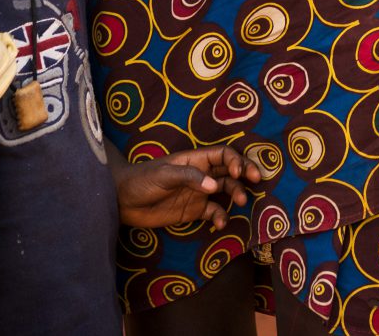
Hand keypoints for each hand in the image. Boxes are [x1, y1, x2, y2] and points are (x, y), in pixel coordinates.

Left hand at [113, 147, 250, 229]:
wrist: (123, 201)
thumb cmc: (141, 180)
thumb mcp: (164, 174)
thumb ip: (189, 177)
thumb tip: (213, 185)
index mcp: (194, 160)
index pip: (222, 154)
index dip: (235, 160)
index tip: (239, 172)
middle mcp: (200, 175)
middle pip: (230, 170)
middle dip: (245, 174)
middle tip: (255, 182)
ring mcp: (198, 193)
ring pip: (225, 191)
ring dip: (236, 195)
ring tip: (240, 203)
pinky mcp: (193, 211)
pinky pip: (214, 212)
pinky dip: (221, 217)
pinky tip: (219, 224)